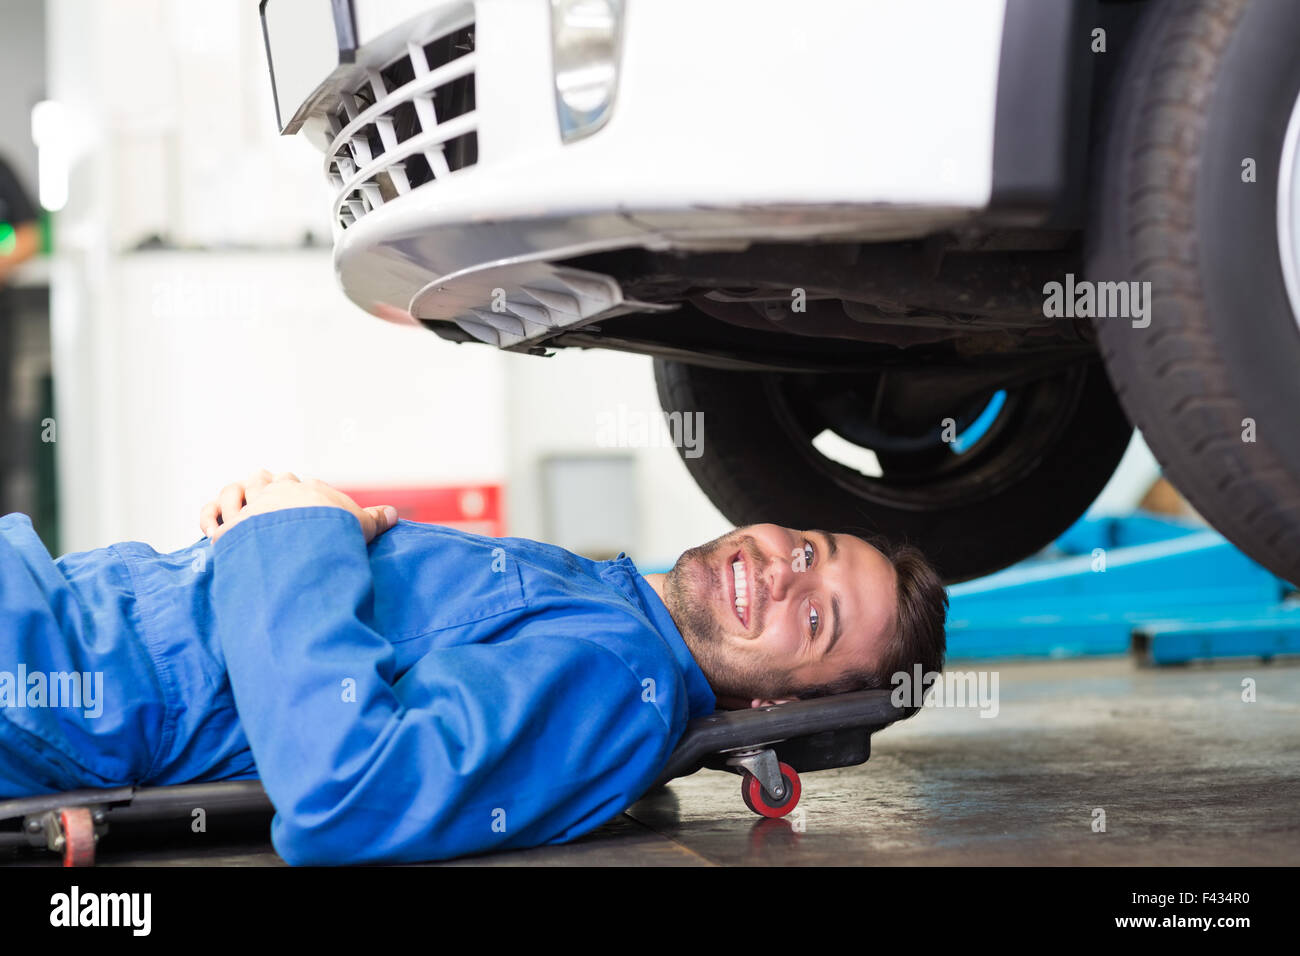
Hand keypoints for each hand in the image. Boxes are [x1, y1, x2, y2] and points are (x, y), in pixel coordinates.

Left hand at [200, 469, 397, 543]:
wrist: (308, 538)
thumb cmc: (336, 531)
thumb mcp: (361, 525)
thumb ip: (375, 519)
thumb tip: (394, 515)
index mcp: (303, 488)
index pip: (295, 483)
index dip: (295, 493)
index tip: (300, 505)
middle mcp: (275, 491)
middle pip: (264, 480)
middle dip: (264, 488)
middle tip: (267, 504)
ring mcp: (251, 506)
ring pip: (235, 491)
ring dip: (236, 499)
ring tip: (239, 512)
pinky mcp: (230, 527)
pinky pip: (211, 515)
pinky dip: (210, 518)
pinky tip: (213, 529)